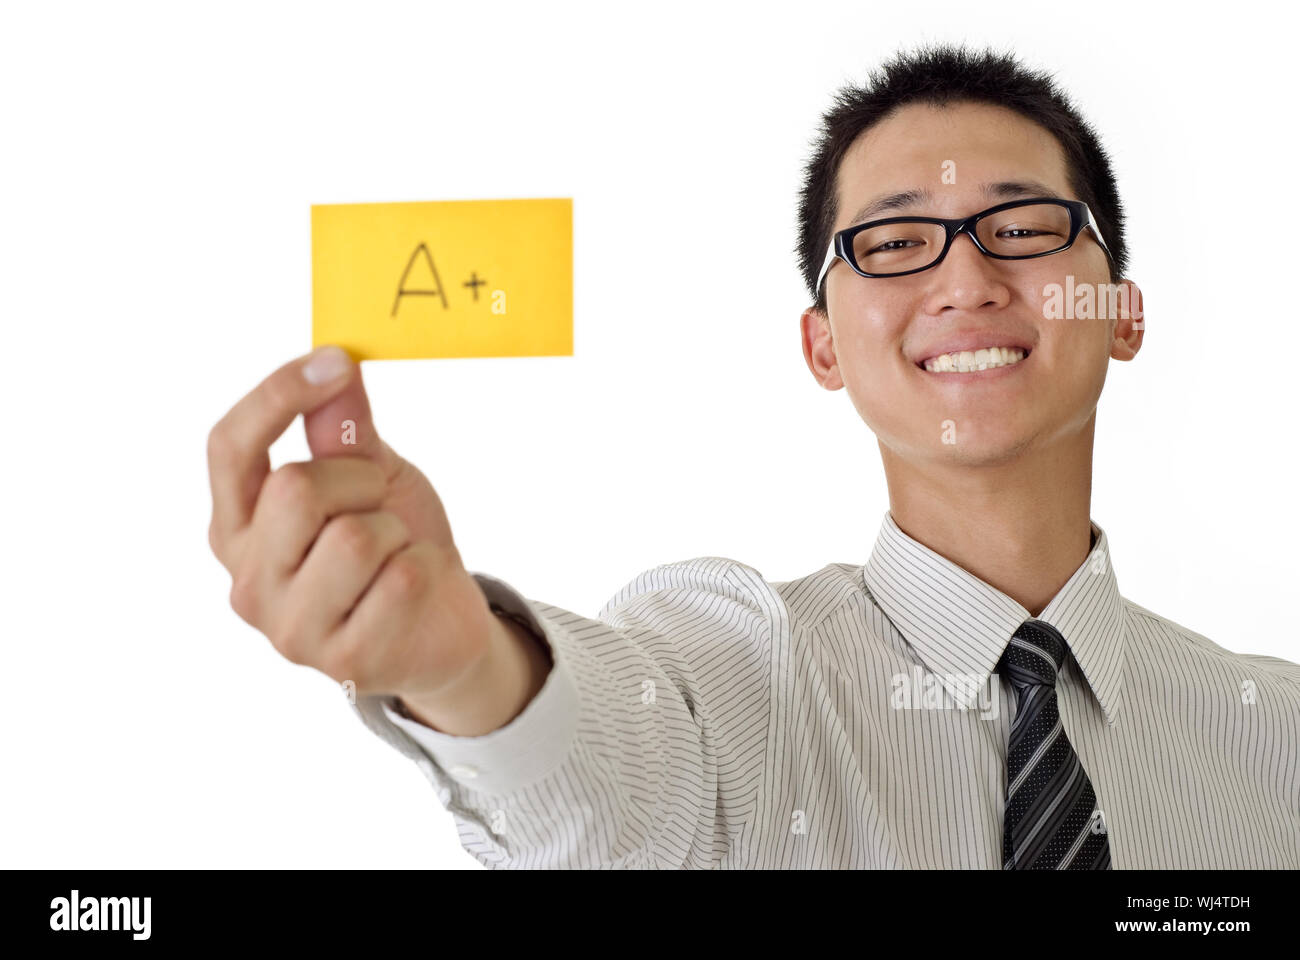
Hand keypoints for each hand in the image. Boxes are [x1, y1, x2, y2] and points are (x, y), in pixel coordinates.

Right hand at [206, 346, 498, 703]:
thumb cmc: (395, 544)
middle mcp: (249, 582)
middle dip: (359, 482)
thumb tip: (333, 359)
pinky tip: (415, 591)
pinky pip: (402, 578)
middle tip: (379, 505)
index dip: (276, 396)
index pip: (229, 447)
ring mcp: (292, 630)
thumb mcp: (370, 476)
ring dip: (396, 532)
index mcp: (238, 528)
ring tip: (395, 555)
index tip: (334, 361)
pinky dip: (426, 567)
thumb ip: (342, 428)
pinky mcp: (347, 661)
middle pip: (295, 489)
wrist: (444, 624)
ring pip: (355, 538)